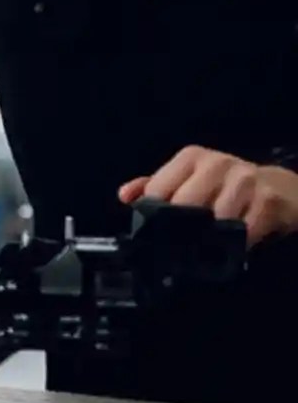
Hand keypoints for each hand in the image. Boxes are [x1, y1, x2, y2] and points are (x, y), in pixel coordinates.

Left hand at [118, 145, 297, 245]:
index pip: (158, 190)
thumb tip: (125, 195)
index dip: (154, 215)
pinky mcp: (268, 199)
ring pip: (215, 220)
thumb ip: (154, 186)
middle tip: (182, 243)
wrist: (277, 188)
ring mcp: (244, 180)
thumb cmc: (224, 185)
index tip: (156, 231)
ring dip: (211, 238)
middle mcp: (217, 164)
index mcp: (191, 158)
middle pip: (184, 205)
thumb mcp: (188, 179)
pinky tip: (235, 244)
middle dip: (181, 229)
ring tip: (210, 243)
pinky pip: (244, 231)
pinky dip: (237, 243)